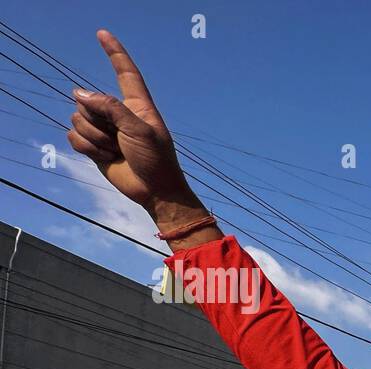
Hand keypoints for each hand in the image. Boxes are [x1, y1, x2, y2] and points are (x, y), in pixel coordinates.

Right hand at [68, 30, 208, 235]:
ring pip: (78, 118)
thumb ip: (111, 108)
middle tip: (119, 140)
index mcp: (137, 105)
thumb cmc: (156, 160)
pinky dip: (86, 148)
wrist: (154, 191)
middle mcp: (118, 113)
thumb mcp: (139, 130)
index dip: (114, 53)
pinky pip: (73, 136)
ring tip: (115, 150)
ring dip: (94, 138)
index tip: (102, 34)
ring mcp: (104, 129)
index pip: (125, 73)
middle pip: (88, 100)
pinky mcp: (93, 145)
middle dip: (97, 120)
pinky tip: (105, 157)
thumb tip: (80, 94)